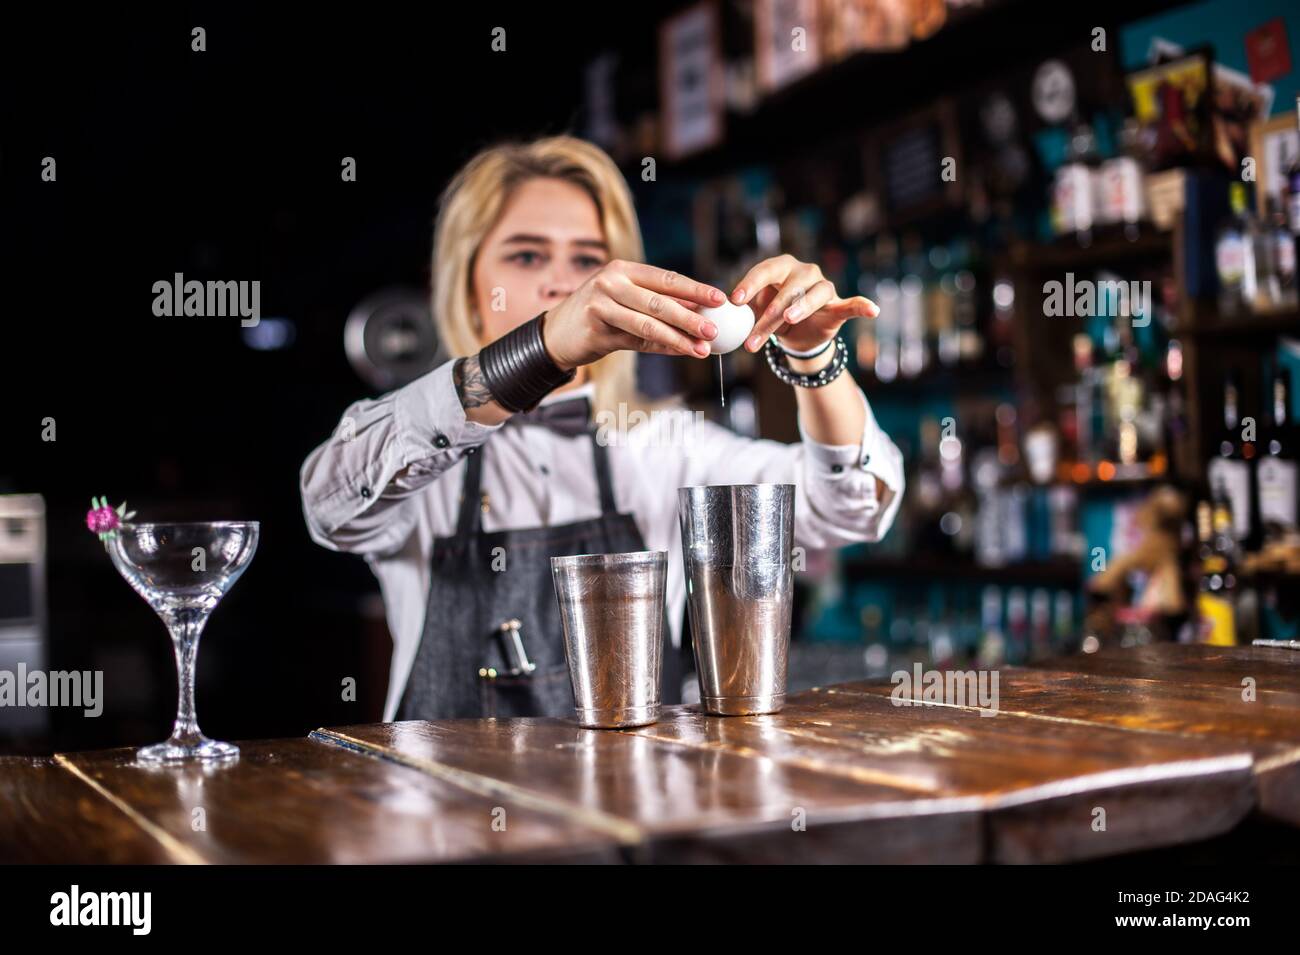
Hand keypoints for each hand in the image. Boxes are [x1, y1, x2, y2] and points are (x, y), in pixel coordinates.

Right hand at [540, 260, 725, 369]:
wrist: (557, 334)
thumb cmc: (597, 317)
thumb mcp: (626, 304)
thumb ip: (659, 308)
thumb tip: (700, 316)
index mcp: (623, 269)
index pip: (665, 277)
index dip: (694, 288)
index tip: (720, 298)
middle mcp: (611, 281)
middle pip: (660, 300)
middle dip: (691, 316)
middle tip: (715, 329)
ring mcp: (601, 303)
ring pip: (649, 323)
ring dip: (679, 337)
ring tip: (702, 347)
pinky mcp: (595, 327)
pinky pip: (636, 340)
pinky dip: (662, 347)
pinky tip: (681, 351)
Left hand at [730, 254, 878, 353]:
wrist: (797, 336)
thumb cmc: (773, 317)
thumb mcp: (756, 313)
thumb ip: (747, 309)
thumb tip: (728, 309)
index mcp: (780, 268)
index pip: (765, 270)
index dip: (750, 283)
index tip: (735, 300)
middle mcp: (804, 272)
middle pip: (788, 287)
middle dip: (770, 311)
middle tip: (758, 328)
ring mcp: (823, 287)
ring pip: (815, 294)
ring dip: (801, 307)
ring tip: (789, 320)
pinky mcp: (837, 305)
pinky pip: (852, 304)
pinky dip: (862, 306)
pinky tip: (872, 310)